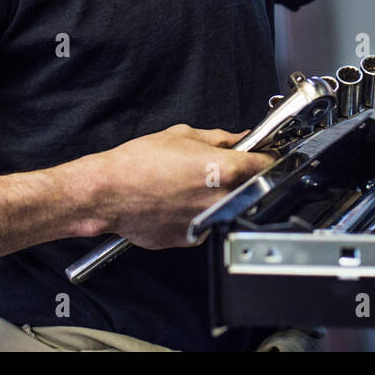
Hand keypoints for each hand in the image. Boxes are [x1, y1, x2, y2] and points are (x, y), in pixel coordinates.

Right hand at [87, 124, 274, 249]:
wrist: (109, 193)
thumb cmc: (138, 163)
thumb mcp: (181, 136)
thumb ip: (217, 138)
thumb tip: (236, 140)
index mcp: (223, 170)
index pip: (263, 164)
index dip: (265, 157)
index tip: (263, 156)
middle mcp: (220, 199)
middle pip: (247, 188)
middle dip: (239, 177)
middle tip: (218, 167)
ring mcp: (207, 222)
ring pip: (225, 207)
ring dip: (216, 196)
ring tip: (188, 184)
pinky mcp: (191, 239)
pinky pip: (205, 223)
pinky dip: (197, 212)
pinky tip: (176, 200)